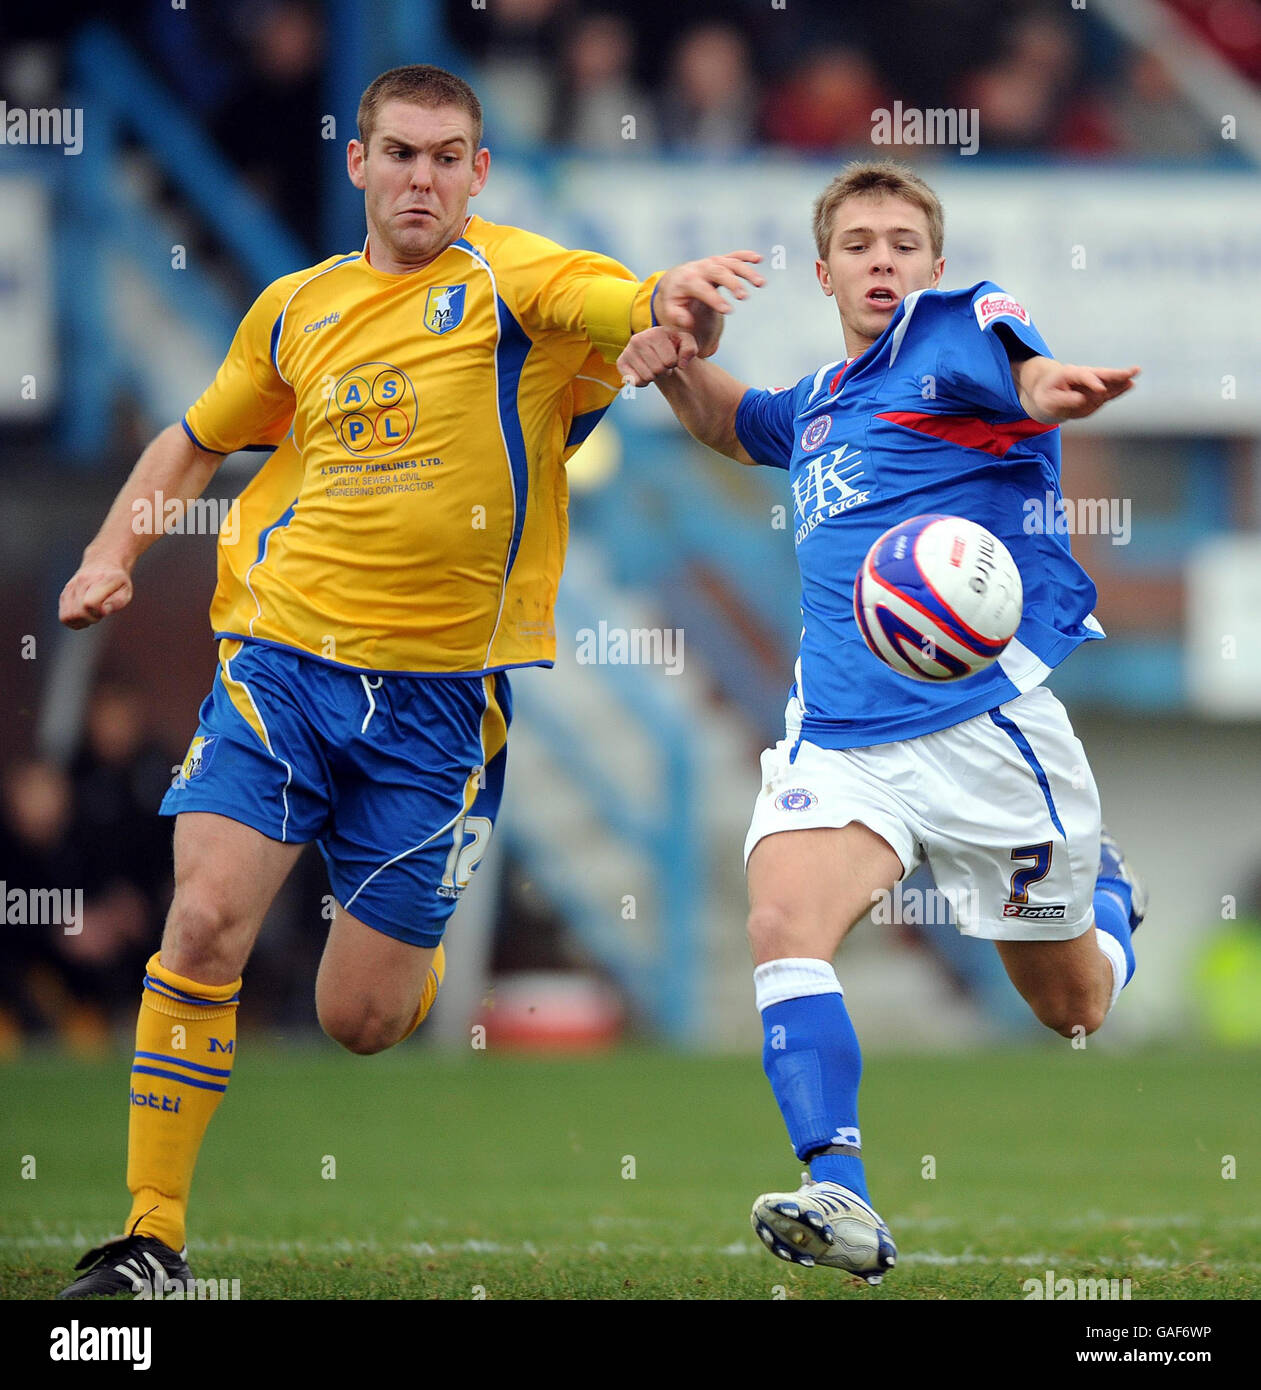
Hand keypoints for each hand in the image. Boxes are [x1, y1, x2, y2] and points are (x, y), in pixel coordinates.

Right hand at [59, 557, 133, 628]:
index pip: (89, 604)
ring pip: (67, 616)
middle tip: (99, 614)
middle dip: (89, 620)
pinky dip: (74, 621)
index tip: (105, 610)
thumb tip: (103, 611)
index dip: (97, 613)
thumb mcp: (126, 590)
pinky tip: (85, 614)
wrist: (103, 562)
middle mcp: (82, 582)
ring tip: (92, 614)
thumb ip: (117, 602)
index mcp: (100, 580)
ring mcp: (70, 588)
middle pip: (76, 613)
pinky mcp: (64, 594)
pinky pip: (64, 616)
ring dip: (81, 621)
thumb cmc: (118, 581)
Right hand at [617, 327, 700, 387]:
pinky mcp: (621, 363)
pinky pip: (635, 382)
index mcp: (655, 332)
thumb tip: (682, 364)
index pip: (670, 361)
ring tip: (654, 366)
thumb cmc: (673, 345)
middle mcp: (638, 339)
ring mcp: (628, 351)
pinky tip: (644, 373)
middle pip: (658, 370)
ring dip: (654, 376)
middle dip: (664, 370)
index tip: (671, 357)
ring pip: (647, 377)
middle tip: (662, 363)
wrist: (656, 347)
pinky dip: (642, 382)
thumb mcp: (686, 343)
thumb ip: (690, 350)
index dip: (674, 363)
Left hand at [653, 251, 764, 356]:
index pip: (702, 288)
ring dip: (747, 271)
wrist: (676, 279)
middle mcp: (701, 268)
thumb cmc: (675, 298)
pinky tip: (759, 259)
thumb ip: (677, 316)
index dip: (715, 299)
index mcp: (688, 280)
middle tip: (744, 297)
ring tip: (761, 284)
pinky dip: (747, 256)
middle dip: (733, 283)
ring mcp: (713, 262)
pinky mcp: (721, 260)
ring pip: (731, 263)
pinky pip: (735, 255)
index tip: (728, 310)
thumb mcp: (671, 308)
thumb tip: (688, 322)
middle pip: (719, 272)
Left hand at [1021, 360, 1139, 423]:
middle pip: (1101, 374)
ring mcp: (1091, 386)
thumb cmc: (1045, 396)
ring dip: (1121, 380)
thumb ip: (1063, 400)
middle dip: (1115, 374)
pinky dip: (1118, 390)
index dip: (1092, 383)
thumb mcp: (1047, 400)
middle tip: (1131, 371)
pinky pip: (1108, 392)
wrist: (1047, 395)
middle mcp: (1083, 377)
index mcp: (1069, 374)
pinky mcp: (1096, 395)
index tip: (1101, 390)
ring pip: (1108, 382)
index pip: (1083, 376)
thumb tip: (1081, 400)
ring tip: (1134, 375)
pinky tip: (1130, 384)